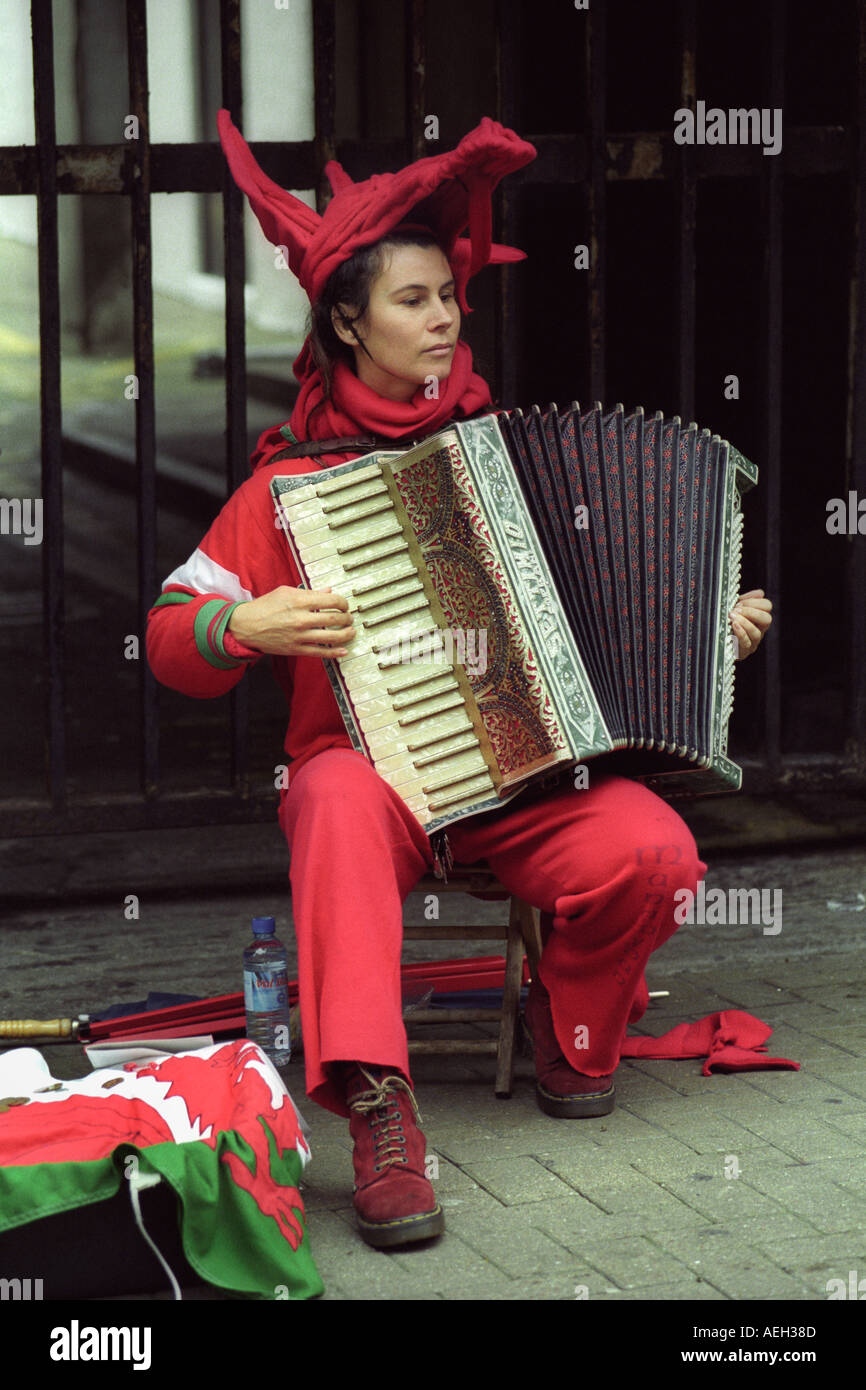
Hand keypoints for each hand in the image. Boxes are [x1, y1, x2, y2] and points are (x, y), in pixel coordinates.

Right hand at [227, 585, 355, 657]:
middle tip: (349, 618)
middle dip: (347, 618)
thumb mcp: (285, 592)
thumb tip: (328, 591)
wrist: (246, 626)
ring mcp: (299, 636)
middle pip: (335, 618)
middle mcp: (301, 619)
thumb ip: (309, 592)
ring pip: (331, 637)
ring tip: (351, 632)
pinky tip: (343, 651)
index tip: (344, 604)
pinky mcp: (296, 649)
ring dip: (346, 634)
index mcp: (299, 601)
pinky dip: (334, 652)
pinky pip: (320, 652)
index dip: (343, 602)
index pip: (331, 600)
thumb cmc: (265, 607)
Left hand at [730, 588, 772, 659]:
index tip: (739, 602)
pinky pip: (746, 643)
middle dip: (751, 612)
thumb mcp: (737, 608)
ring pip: (756, 633)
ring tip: (732, 617)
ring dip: (744, 622)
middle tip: (737, 609)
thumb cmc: (729, 623)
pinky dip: (741, 633)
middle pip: (767, 619)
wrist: (720, 642)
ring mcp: (753, 641)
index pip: (767, 606)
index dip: (754, 602)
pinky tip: (734, 626)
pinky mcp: (744, 651)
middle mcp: (760, 629)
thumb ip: (747, 599)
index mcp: (759, 616)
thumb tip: (760, 593)